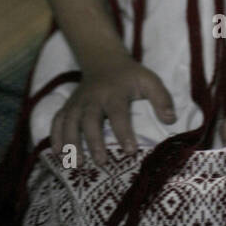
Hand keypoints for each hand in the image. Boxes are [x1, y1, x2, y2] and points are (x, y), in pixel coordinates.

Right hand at [50, 60, 175, 165]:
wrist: (104, 61)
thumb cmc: (130, 77)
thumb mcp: (149, 81)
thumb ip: (161, 98)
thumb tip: (171, 120)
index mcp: (115, 92)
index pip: (118, 112)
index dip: (123, 131)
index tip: (130, 150)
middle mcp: (93, 97)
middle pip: (89, 120)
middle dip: (94, 142)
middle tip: (101, 162)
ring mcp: (78, 102)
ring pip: (70, 122)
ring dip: (71, 143)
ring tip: (77, 164)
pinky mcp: (68, 106)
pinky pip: (57, 121)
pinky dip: (55, 137)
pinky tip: (58, 155)